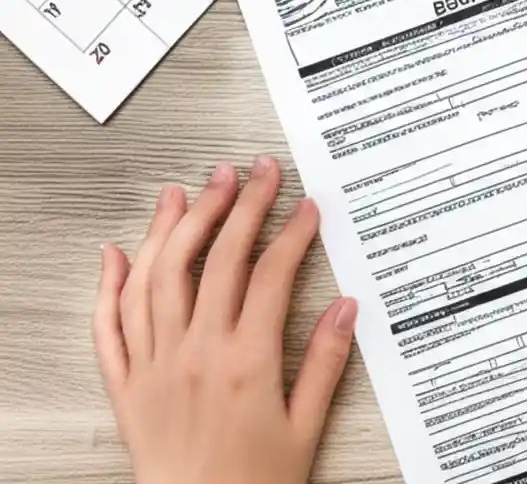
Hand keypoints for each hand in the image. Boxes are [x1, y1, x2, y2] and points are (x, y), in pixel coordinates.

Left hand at [93, 157, 356, 483]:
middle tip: (253, 171)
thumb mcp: (306, 427)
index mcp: (247, 361)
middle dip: (238, 206)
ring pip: (157, 277)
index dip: (291, 232)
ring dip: (173, 226)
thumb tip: (346, 310)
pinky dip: (109, 283)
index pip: (271, 274)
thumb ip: (327, 363)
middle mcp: (196, 352)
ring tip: (189, 190)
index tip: (304, 205)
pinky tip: (117, 252)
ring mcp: (155, 363)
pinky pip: (109, 324)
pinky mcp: (126, 383)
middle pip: (216, 260)